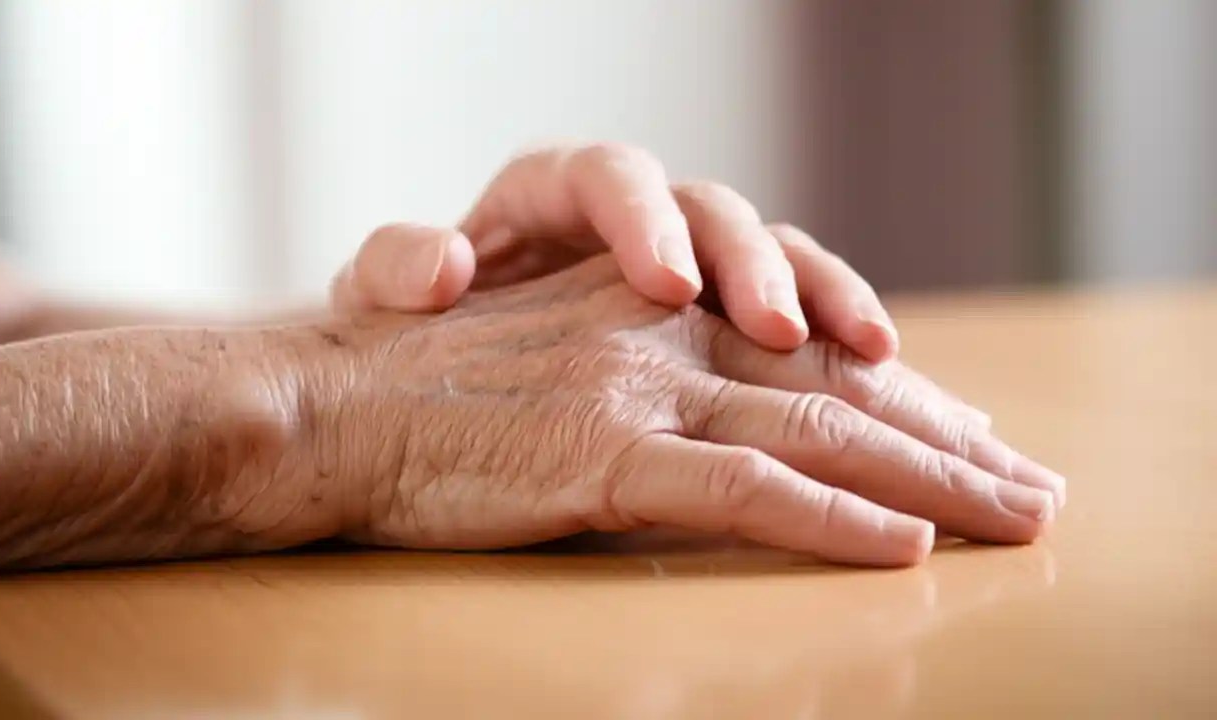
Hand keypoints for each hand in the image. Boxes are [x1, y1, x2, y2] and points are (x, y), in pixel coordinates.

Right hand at [309, 256, 1063, 565]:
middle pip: (837, 386)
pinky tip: (899, 550)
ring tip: (1011, 518)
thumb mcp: (549, 361)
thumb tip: (712, 426)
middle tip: (1031, 487)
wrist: (325, 401)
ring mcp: (636, 392)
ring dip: (926, 480)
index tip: (973, 439)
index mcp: (652, 312)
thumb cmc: (423, 394)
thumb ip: (636, 374)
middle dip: (946, 441)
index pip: (807, 353)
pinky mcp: (601, 455)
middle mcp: (661, 336)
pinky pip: (739, 486)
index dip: (901, 399)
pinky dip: (826, 519)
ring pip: (814, 428)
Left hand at [329, 144, 898, 359]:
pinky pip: (799, 318)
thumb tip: (439, 262)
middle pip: (713, 212)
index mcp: (556, 193)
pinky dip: (838, 343)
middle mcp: (638, 219)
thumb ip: (391, 268)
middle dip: (752, 268)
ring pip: (778, 257)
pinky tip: (877, 376)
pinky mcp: (728, 322)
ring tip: (871, 352)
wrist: (439, 374)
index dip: (647, 221)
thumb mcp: (382, 299)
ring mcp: (694, 269)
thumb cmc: (413, 329)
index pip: (611, 178)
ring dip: (824, 300)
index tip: (667, 282)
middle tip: (779, 329)